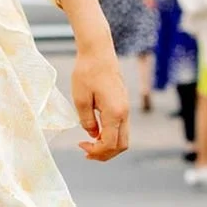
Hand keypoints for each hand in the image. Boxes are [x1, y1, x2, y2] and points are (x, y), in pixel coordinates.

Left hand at [72, 37, 129, 160]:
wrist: (98, 52)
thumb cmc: (87, 72)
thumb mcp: (80, 99)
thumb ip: (86, 121)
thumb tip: (92, 134)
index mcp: (115, 112)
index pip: (110, 143)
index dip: (96, 151)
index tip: (80, 146)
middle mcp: (124, 113)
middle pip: (121, 145)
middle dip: (105, 154)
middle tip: (86, 152)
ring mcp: (126, 109)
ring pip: (123, 138)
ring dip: (108, 145)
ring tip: (90, 145)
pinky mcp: (123, 104)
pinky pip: (121, 127)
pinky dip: (110, 136)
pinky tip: (96, 133)